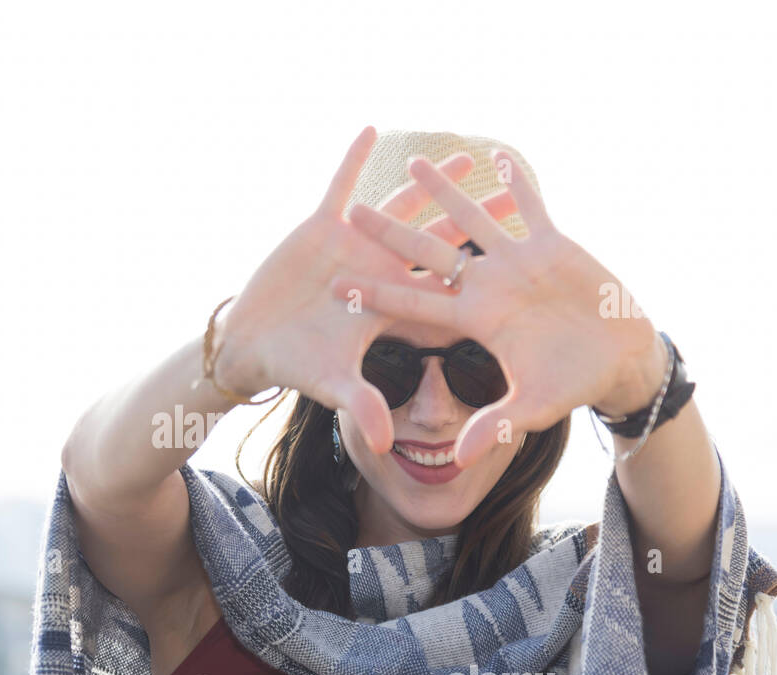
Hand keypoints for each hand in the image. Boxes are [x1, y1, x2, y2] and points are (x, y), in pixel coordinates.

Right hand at [211, 126, 518, 454]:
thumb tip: (384, 444)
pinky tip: (370, 129)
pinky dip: (352, 159)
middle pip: (440, 241)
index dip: (485, 283)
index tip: (524, 275)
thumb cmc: (297, 367)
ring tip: (468, 156)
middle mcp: (382, 269)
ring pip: (402, 205)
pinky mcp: (319, 227)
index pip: (447, 293)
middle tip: (518, 199)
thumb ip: (362, 407)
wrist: (253, 345)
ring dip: (432, 180)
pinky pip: (340, 185)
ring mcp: (354, 244)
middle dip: (477, 219)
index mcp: (394, 305)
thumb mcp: (332, 386)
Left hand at [330, 148, 666, 467]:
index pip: (416, 303)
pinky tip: (497, 154)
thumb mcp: (531, 408)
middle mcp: (487, 286)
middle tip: (355, 210)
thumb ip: (494, 428)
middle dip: (394, 231)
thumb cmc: (570, 385)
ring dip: (446, 190)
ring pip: (472, 218)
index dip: (379, 292)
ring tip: (413, 162)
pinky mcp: (553, 246)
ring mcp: (518, 263)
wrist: (617, 361)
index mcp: (475, 319)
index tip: (338, 282)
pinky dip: (518, 183)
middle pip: (430, 252)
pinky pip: (531, 207)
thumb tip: (461, 459)